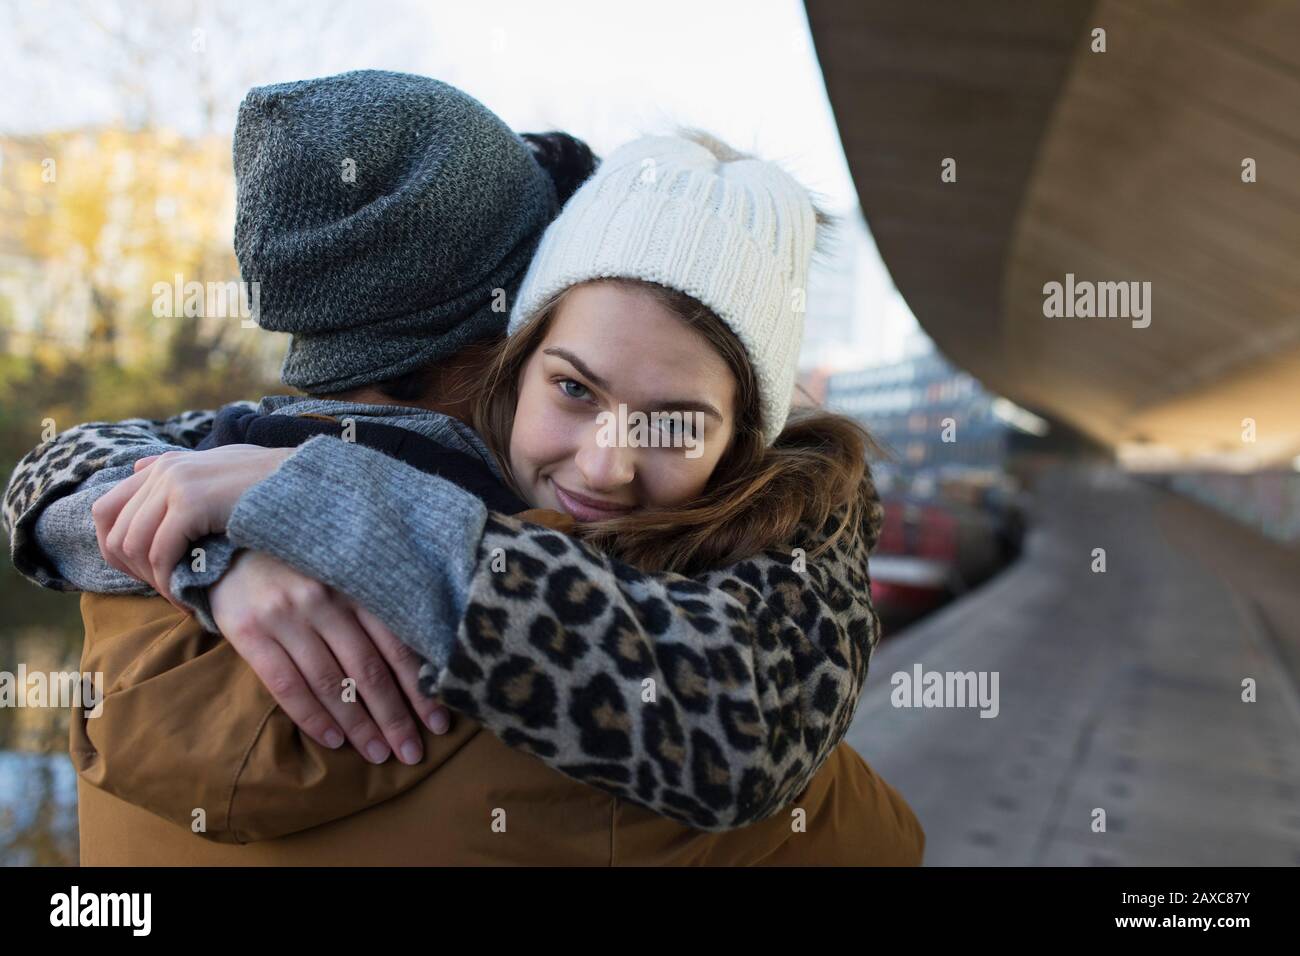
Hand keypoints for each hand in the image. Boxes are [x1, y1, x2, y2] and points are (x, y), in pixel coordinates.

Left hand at [92, 444, 293, 603]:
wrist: (306, 484)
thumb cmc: (272, 485)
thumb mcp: (222, 468)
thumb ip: (181, 470)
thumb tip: (138, 468)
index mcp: (165, 464)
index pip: (106, 511)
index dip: (117, 550)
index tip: (148, 576)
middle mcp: (164, 470)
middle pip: (115, 532)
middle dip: (134, 572)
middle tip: (165, 592)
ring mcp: (176, 483)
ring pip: (133, 545)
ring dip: (152, 581)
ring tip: (177, 597)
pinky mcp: (192, 503)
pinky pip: (160, 553)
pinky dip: (168, 582)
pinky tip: (187, 597)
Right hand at [210, 551, 451, 763]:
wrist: (227, 547)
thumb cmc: (298, 569)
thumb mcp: (340, 578)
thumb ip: (371, 613)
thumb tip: (420, 664)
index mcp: (354, 585)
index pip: (397, 646)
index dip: (419, 688)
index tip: (438, 722)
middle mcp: (324, 599)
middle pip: (368, 670)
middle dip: (394, 717)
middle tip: (411, 752)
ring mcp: (285, 616)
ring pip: (331, 684)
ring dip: (358, 726)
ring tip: (378, 754)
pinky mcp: (250, 632)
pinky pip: (287, 686)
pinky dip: (313, 717)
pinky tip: (333, 741)